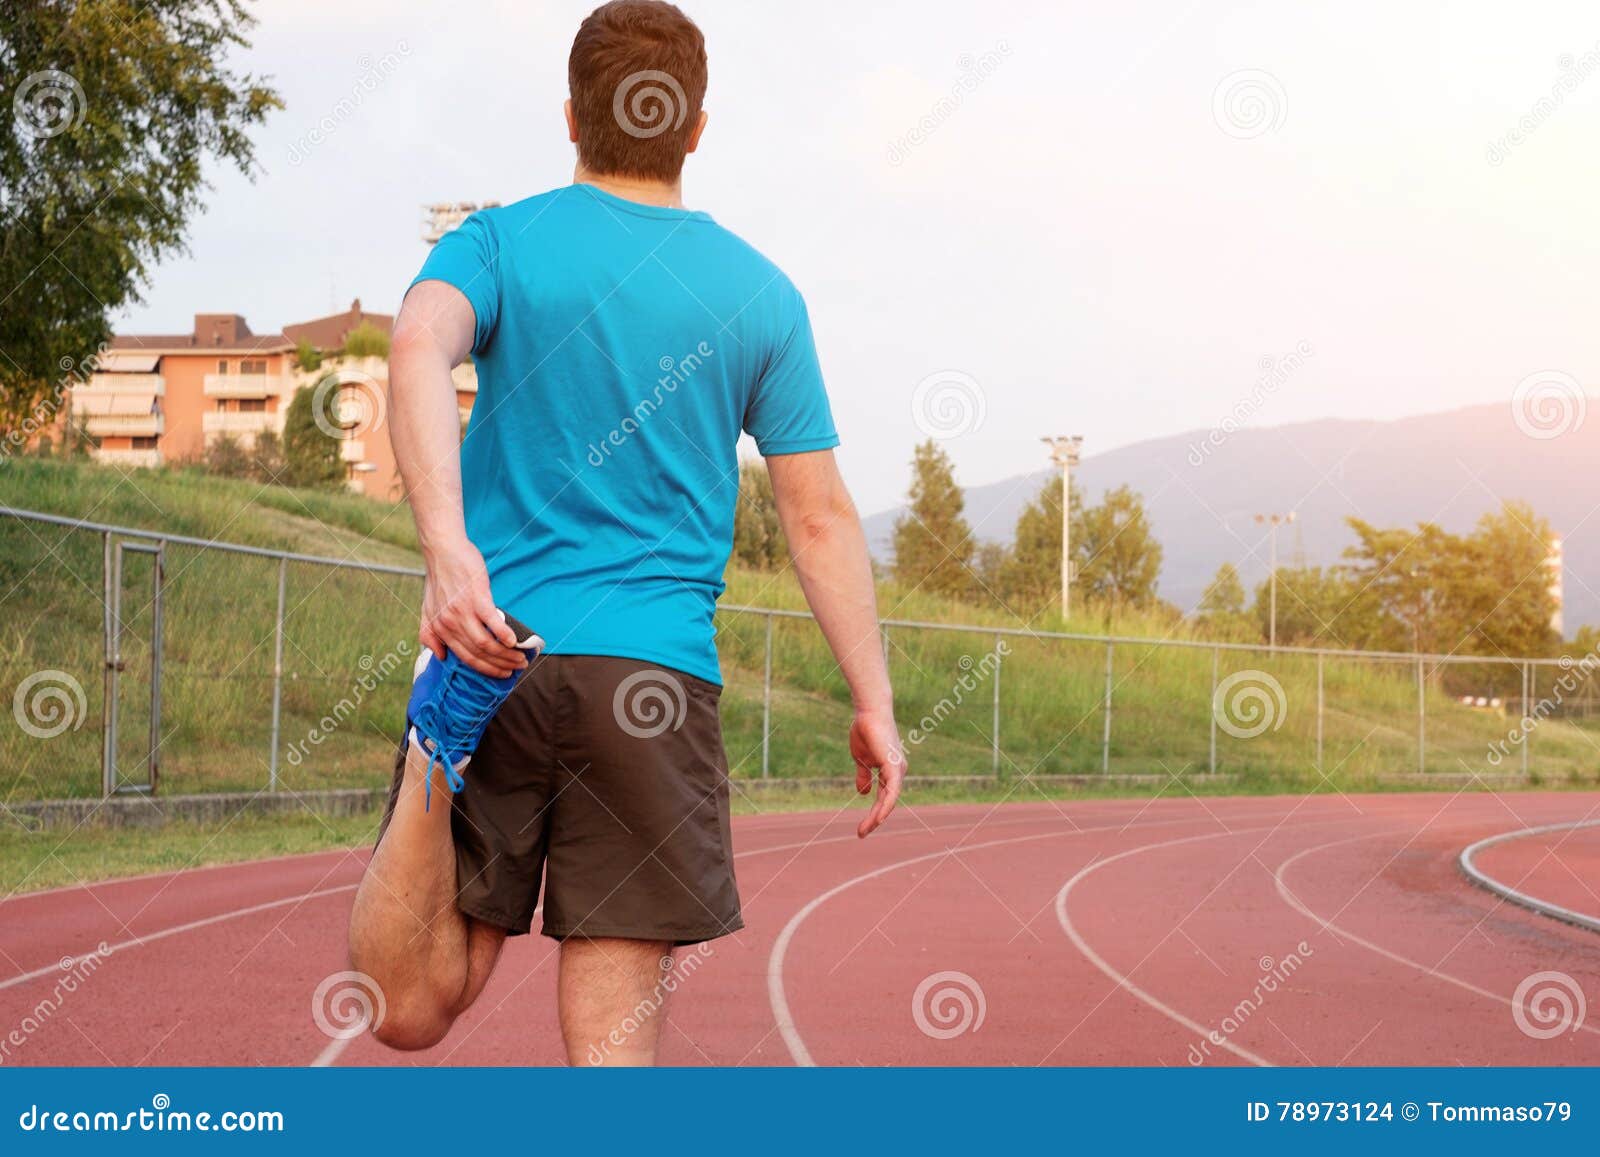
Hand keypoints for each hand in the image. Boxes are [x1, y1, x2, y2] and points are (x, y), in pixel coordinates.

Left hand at [419, 538, 527, 677]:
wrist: (442, 551)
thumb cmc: (439, 578)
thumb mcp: (426, 609)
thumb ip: (429, 633)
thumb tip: (440, 655)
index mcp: (440, 629)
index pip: (466, 658)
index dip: (486, 669)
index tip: (502, 673)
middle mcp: (450, 624)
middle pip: (479, 653)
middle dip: (501, 665)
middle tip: (519, 667)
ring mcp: (463, 612)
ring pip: (487, 643)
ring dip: (507, 654)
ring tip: (522, 657)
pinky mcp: (476, 598)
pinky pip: (492, 622)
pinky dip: (504, 635)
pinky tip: (515, 642)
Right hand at [850, 709, 904, 837]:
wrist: (868, 713)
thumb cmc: (866, 731)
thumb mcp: (861, 759)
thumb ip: (863, 776)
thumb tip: (863, 794)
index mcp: (890, 770)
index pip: (883, 797)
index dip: (873, 813)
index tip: (862, 827)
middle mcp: (897, 772)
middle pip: (886, 802)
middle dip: (874, 819)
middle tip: (861, 834)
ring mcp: (897, 770)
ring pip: (889, 800)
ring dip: (877, 817)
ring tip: (864, 830)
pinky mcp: (894, 766)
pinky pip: (891, 791)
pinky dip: (885, 806)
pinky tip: (879, 819)